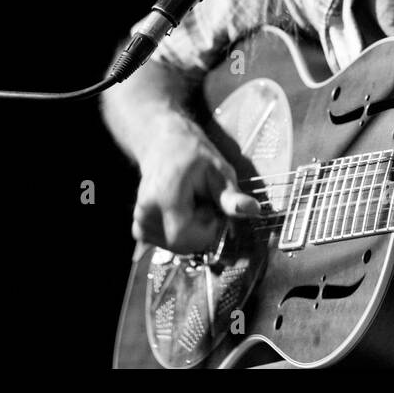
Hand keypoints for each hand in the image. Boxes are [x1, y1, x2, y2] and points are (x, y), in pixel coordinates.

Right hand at [132, 114, 258, 253]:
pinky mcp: (139, 228)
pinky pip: (166, 245)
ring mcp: (140, 221)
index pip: (183, 237)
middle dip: (200, 231)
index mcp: (164, 196)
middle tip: (202, 204)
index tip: (210, 209)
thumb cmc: (194, 156)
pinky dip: (179, 234)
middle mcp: (146, 211)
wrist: (165, 146)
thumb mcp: (220, 171)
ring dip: (190, 231)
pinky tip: (180, 214)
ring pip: (175, 246)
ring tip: (190, 204)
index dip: (204, 229)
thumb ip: (232, 197)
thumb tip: (254, 210)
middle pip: (181, 244)